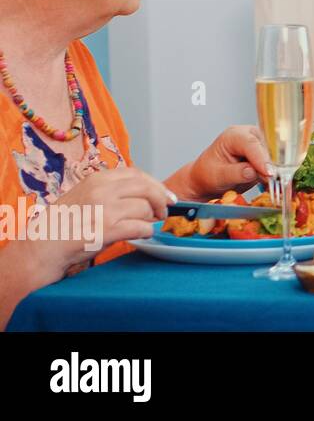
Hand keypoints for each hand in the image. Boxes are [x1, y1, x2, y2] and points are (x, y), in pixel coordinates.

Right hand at [25, 166, 172, 282]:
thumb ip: (111, 191)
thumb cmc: (63, 224)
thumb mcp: (84, 195)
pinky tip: (141, 235)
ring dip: (151, 219)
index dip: (156, 185)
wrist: (41, 247)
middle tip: (164, 211)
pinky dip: (146, 232)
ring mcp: (105, 210)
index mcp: (97, 179)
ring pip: (146, 208)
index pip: (137, 174)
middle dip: (161, 200)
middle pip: (147, 188)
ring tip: (146, 225)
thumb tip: (144, 194)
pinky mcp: (107, 230)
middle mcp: (102, 191)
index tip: (165, 195)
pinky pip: (141, 227)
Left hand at [171, 125, 271, 200]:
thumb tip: (253, 172)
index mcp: (233, 135)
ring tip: (264, 185)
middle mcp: (248, 136)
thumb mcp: (217, 176)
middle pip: (264, 151)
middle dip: (266, 167)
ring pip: (271, 158)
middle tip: (267, 183)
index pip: (251, 144)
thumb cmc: (207, 174)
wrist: (206, 180)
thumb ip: (235, 173)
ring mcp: (257, 145)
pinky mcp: (263, 156)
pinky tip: (268, 186)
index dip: (261, 159)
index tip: (269, 174)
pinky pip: (272, 166)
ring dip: (269, 173)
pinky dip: (271, 177)